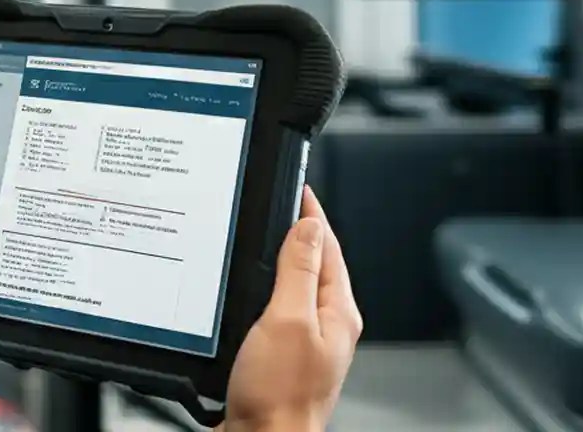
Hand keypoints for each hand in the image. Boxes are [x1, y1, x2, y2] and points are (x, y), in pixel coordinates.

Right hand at [223, 187, 362, 431]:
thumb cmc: (279, 395)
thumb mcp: (289, 319)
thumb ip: (300, 270)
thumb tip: (309, 226)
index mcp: (338, 312)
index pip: (328, 247)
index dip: (311, 214)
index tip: (298, 186)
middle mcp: (326, 326)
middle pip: (314, 265)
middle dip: (296, 233)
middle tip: (279, 202)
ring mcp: (304, 343)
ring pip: (294, 287)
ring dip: (278, 261)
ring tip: (263, 236)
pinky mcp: (280, 357)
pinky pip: (274, 310)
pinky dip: (261, 290)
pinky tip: (244, 290)